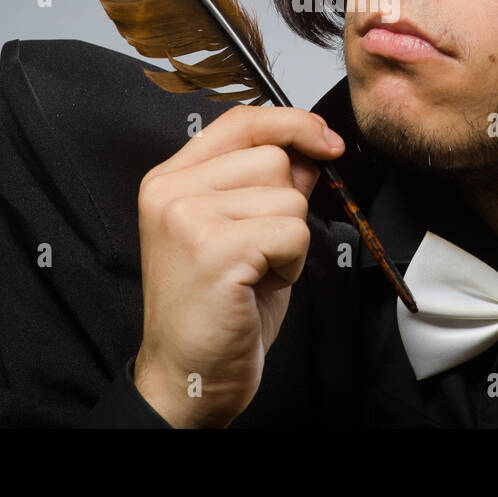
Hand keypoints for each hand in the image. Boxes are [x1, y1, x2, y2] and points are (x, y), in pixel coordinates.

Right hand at [132, 104, 344, 427]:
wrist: (188, 376)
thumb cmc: (217, 308)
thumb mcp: (241, 231)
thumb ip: (267, 184)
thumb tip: (311, 147)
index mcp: (171, 179)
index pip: (241, 120)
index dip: (292, 123)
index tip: (326, 142)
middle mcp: (171, 191)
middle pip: (274, 158)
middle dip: (286, 207)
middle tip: (257, 251)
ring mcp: (188, 217)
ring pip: (288, 197)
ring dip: (289, 240)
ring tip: (255, 271)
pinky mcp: (215, 248)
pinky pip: (292, 232)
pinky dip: (290, 264)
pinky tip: (258, 286)